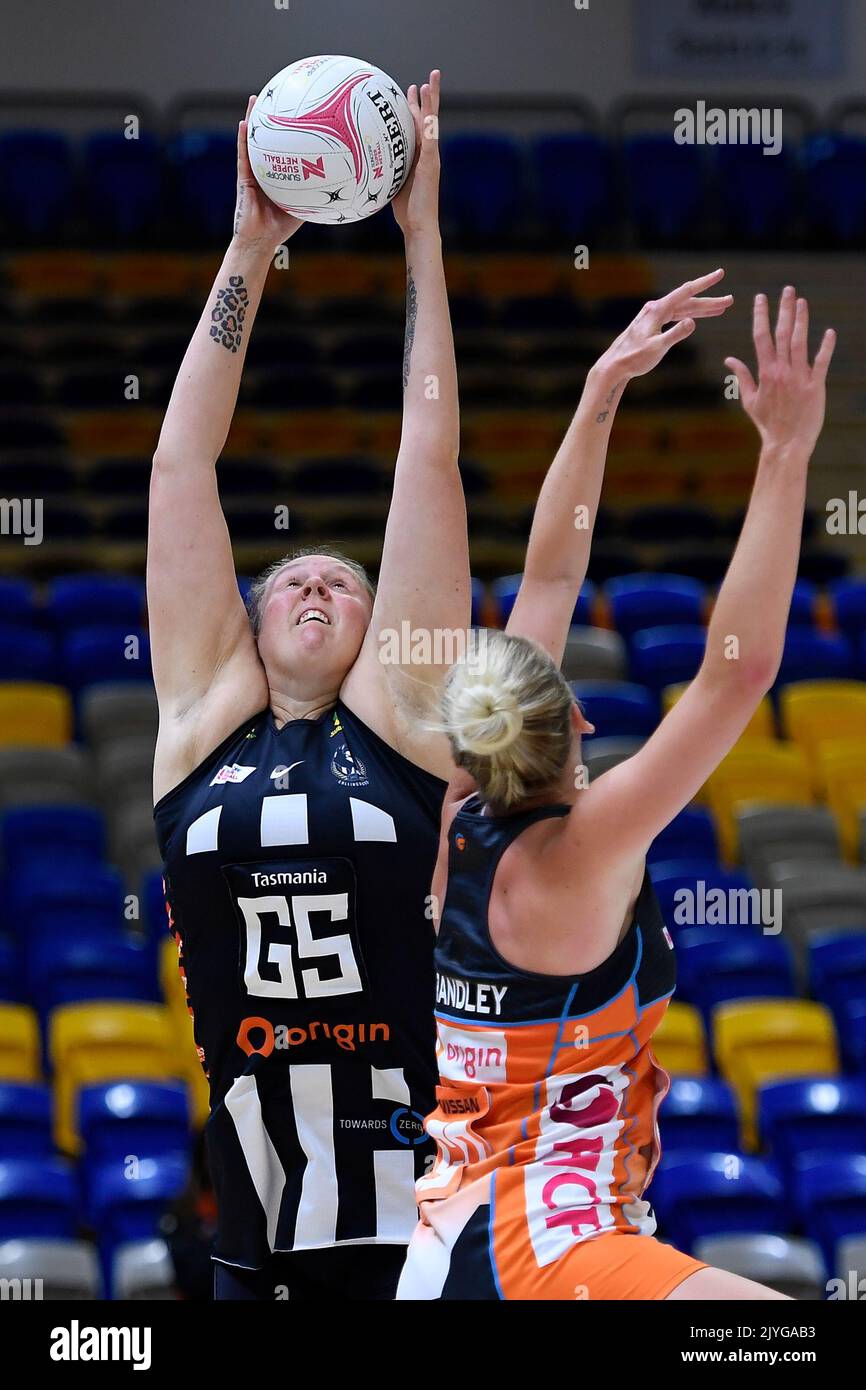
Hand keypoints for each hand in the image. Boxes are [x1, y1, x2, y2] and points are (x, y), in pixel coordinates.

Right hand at [232, 95, 302, 250]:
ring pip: (252, 140)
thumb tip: (343, 187)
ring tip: (257, 99)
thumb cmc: (280, 228)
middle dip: (271, 116)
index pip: (284, 147)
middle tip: (276, 94)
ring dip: (253, 119)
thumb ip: (317, 195)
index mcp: (277, 173)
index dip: (288, 130)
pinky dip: (243, 139)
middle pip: (268, 137)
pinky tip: (245, 122)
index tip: (296, 110)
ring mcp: (251, 171)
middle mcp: (264, 168)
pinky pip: (243, 155)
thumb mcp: (304, 207)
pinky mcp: (243, 178)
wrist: (260, 241)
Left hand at [391, 71, 440, 237]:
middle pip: (428, 118)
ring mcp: (431, 157)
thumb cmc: (406, 210)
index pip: (417, 125)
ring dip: (432, 102)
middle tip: (428, 77)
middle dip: (428, 97)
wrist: (419, 225)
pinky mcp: (431, 165)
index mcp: (418, 155)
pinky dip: (431, 125)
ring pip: (432, 123)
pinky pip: (431, 140)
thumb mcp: (390, 182)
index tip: (410, 90)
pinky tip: (429, 112)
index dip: (415, 108)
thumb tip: (363, 163)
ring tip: (431, 81)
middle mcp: (427, 153)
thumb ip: (384, 168)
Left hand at [597, 269, 732, 380]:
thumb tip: (693, 322)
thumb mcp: (658, 348)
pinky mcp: (651, 324)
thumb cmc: (635, 358)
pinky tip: (696, 317)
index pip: (686, 292)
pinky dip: (688, 316)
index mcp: (658, 311)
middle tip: (730, 301)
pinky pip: (674, 316)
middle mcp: (655, 309)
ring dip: (701, 309)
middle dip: (709, 301)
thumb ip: (676, 334)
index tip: (720, 274)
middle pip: (687, 301)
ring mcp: (653, 316)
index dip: (705, 283)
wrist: (615, 365)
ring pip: (682, 309)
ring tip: (720, 309)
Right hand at [725, 287, 835, 454]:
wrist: (786, 443)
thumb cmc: (767, 423)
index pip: (761, 337)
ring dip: (802, 320)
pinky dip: (825, 346)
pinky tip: (829, 332)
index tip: (761, 298)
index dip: (761, 315)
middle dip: (784, 309)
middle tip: (787, 289)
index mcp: (765, 372)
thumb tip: (729, 359)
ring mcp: (799, 377)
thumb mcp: (749, 400)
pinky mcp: (816, 386)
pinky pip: (821, 362)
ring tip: (802, 302)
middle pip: (783, 333)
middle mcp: (782, 371)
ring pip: (801, 343)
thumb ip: (741, 376)